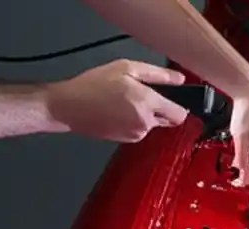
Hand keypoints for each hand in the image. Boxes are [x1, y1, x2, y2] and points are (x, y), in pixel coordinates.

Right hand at [43, 59, 188, 142]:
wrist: (68, 107)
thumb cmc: (94, 84)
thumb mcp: (125, 69)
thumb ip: (157, 75)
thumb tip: (181, 79)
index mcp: (147, 103)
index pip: (180, 115)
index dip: (178, 106)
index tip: (169, 99)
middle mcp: (145, 122)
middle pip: (168, 120)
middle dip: (160, 110)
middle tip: (138, 96)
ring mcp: (136, 134)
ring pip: (153, 125)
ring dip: (145, 115)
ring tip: (123, 103)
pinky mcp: (127, 141)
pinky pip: (140, 130)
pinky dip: (134, 123)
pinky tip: (117, 113)